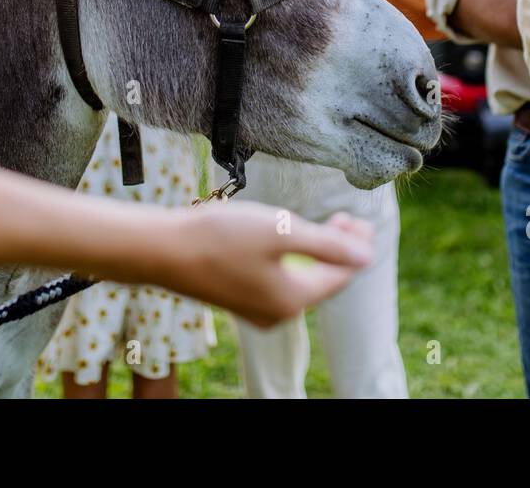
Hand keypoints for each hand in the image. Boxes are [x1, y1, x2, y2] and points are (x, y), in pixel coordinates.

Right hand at [166, 201, 373, 327]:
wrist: (161, 251)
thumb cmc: (220, 238)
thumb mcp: (281, 231)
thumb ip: (328, 245)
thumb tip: (367, 258)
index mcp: (293, 300)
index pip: (340, 274)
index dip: (355, 245)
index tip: (358, 216)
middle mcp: (278, 313)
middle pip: (322, 280)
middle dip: (338, 248)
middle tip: (346, 217)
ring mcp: (256, 310)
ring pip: (300, 280)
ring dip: (316, 252)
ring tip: (323, 223)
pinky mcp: (237, 299)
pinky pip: (278, 281)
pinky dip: (292, 260)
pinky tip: (286, 240)